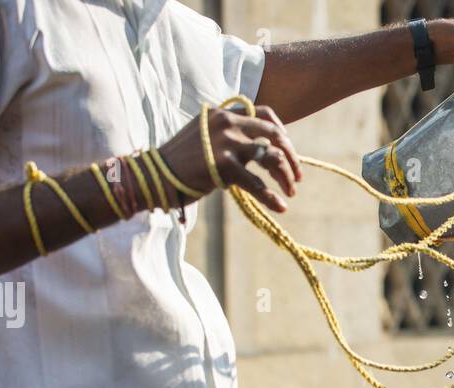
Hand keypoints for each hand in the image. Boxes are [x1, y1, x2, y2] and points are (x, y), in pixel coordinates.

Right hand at [157, 103, 301, 212]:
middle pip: (273, 134)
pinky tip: (281, 207)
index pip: (265, 113)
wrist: (155, 174)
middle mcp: (227, 123)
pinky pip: (257, 184)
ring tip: (291, 192)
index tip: (287, 149)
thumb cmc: (181, 161)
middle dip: (290, 156)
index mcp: (223, 113)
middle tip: (297, 176)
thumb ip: (229, 135)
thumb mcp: (205, 136)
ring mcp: (226, 143)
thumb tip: (258, 149)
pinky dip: (272, 197)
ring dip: (286, 176)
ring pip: (271, 157)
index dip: (282, 132)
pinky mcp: (224, 166)